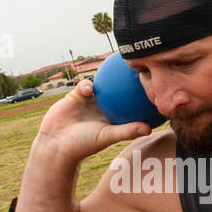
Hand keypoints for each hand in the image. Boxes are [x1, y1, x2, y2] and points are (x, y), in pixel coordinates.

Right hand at [31, 78, 152, 165]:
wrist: (56, 143)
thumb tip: (149, 129)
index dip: (143, 99)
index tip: (156, 90)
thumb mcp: (107, 136)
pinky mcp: (77, 95)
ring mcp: (92, 101)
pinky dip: (87, 85)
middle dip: (129, 82)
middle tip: (141, 70)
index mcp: (116, 118)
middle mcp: (106, 108)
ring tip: (118, 67)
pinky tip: (90, 88)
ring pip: (103, 85)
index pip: (133, 106)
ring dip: (110, 76)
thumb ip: (127, 131)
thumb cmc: (83, 144)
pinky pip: (85, 85)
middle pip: (120, 92)